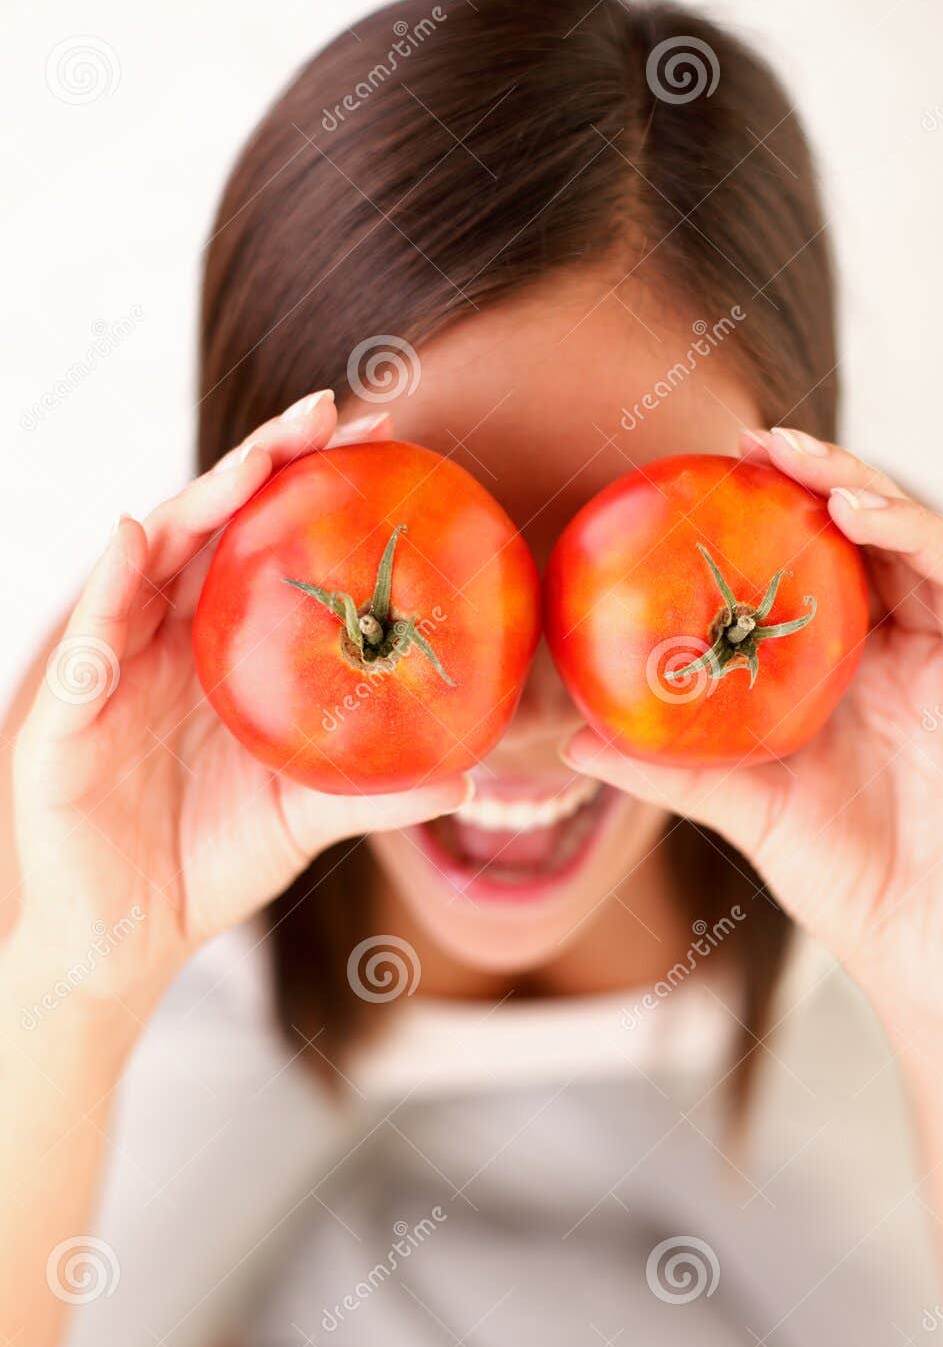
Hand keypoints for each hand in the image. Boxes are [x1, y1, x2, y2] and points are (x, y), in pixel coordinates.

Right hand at [10, 394, 469, 1014]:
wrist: (131, 935)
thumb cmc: (213, 861)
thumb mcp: (306, 818)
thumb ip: (377, 793)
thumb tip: (472, 776)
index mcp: (221, 653)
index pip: (268, 547)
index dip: (316, 488)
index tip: (385, 438)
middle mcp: (167, 641)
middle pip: (214, 527)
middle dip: (267, 461)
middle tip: (332, 412)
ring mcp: (114, 668)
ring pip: (151, 560)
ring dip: (200, 499)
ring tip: (259, 454)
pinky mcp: (66, 713)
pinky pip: (90, 638)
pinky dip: (111, 584)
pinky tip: (139, 538)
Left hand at [563, 428, 942, 1023]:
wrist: (921, 961)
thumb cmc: (848, 880)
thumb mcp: (751, 809)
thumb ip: (672, 770)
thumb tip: (571, 742)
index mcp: (864, 668)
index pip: (837, 561)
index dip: (797, 502)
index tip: (735, 458)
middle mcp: (925, 660)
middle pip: (893, 544)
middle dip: (840, 484)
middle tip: (773, 449)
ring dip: (904, 519)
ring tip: (842, 496)